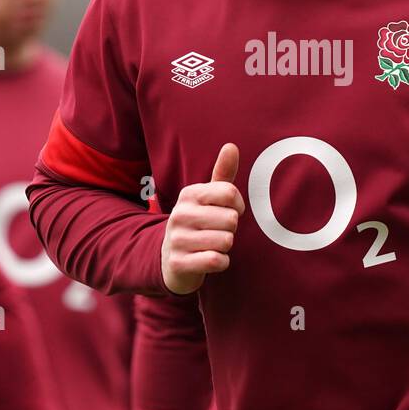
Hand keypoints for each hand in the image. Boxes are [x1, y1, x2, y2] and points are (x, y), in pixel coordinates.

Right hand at [161, 143, 244, 295]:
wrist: (170, 260)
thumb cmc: (198, 223)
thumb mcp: (208, 198)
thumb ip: (222, 173)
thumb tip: (231, 146)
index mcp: (189, 194)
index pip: (230, 193)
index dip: (238, 206)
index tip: (228, 211)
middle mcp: (180, 214)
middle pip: (231, 219)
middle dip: (230, 229)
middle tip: (216, 231)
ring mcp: (177, 239)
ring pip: (226, 241)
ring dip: (225, 247)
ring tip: (211, 244)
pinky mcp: (179, 263)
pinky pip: (217, 261)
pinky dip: (221, 263)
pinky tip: (210, 259)